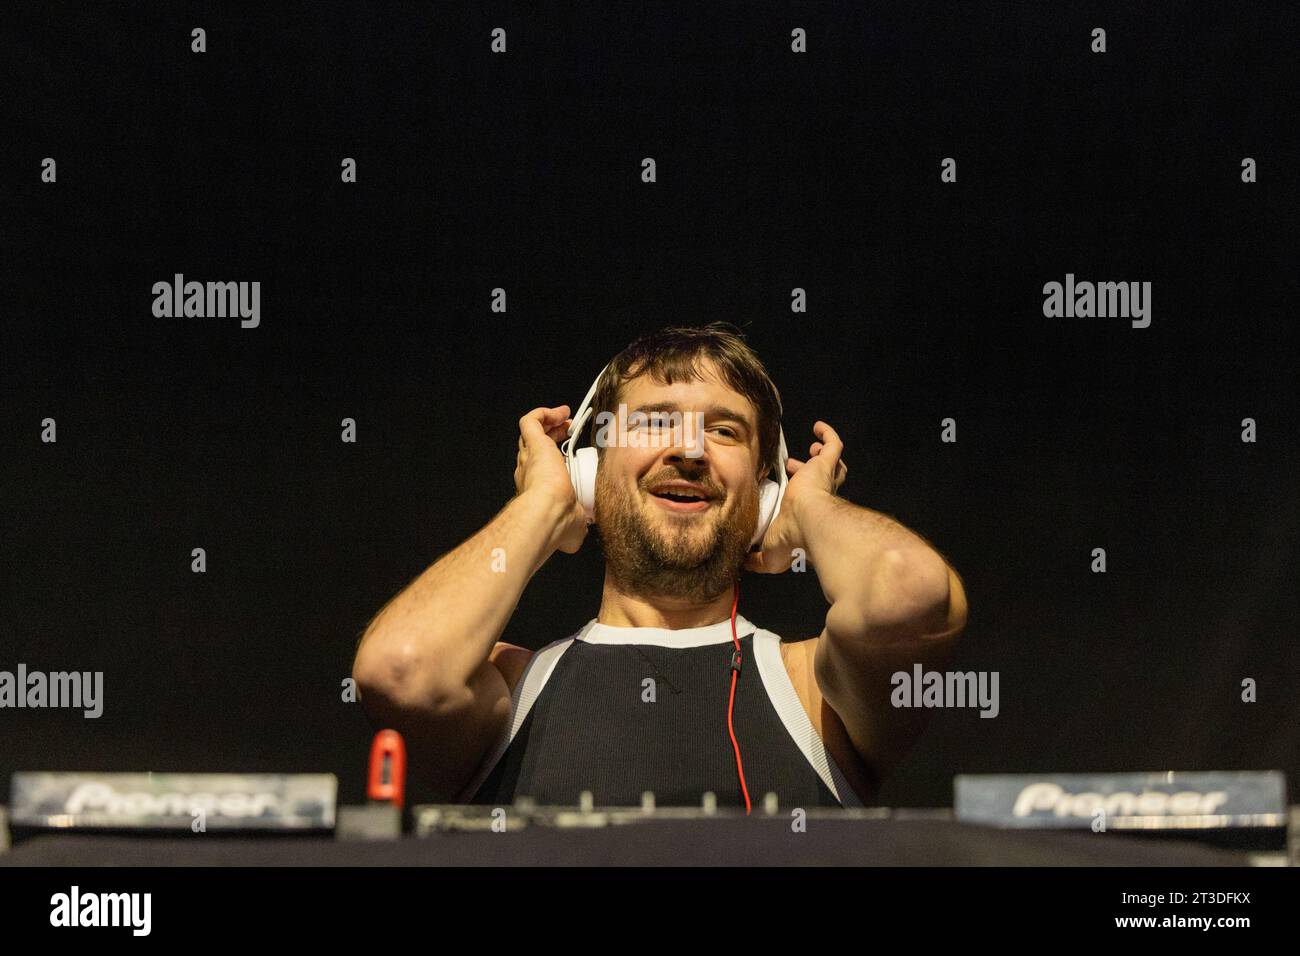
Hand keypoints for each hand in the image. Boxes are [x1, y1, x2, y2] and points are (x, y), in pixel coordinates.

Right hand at [514, 406, 589, 553]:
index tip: (569, 455)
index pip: (539, 470)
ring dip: (548, 422)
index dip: (553, 460)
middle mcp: (528, 472)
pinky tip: (560, 412)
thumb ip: (576, 527)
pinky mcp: (533, 444)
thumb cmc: (559, 522)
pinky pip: (530, 421)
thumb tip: (578, 534)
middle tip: (568, 430)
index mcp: (536, 491)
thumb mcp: (574, 527)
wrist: (550, 513)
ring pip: (530, 433)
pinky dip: (543, 413)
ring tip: (565, 417)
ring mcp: (529, 458)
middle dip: (550, 437)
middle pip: (533, 448)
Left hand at [745, 420, 847, 573]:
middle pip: (824, 483)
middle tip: (794, 467)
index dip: (802, 499)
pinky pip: (833, 444)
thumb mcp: (770, 556)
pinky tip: (818, 427)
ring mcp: (825, 479)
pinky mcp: (825, 465)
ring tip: (812, 449)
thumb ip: (757, 561)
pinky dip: (828, 434)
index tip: (788, 496)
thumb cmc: (792, 539)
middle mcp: (822, 499)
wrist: (807, 523)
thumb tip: (744, 563)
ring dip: (822, 456)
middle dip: (810, 473)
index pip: (811, 507)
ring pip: (833, 464)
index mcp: (810, 518)